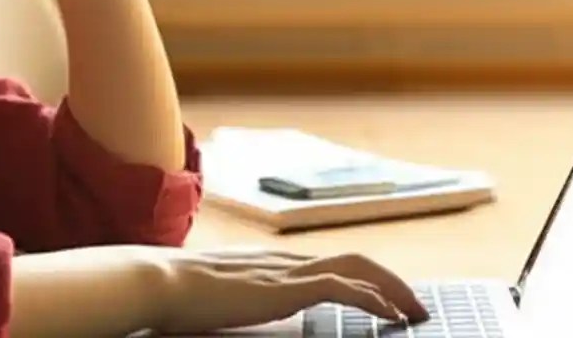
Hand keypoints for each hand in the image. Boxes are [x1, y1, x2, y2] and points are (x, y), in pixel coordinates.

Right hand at [148, 247, 430, 334]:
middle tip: (414, 305)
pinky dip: (372, 297)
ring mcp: (286, 271)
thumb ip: (235, 301)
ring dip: (391, 287)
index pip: (328, 262)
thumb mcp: (216, 299)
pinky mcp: (286, 287)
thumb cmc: (176, 296)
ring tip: (413, 310)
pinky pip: (342, 287)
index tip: (383, 297)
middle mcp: (284, 260)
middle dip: (388, 280)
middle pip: (352, 258)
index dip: (360, 277)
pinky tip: (389, 314)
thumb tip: (235, 310)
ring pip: (356, 265)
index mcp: (270, 263)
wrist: (159, 282)